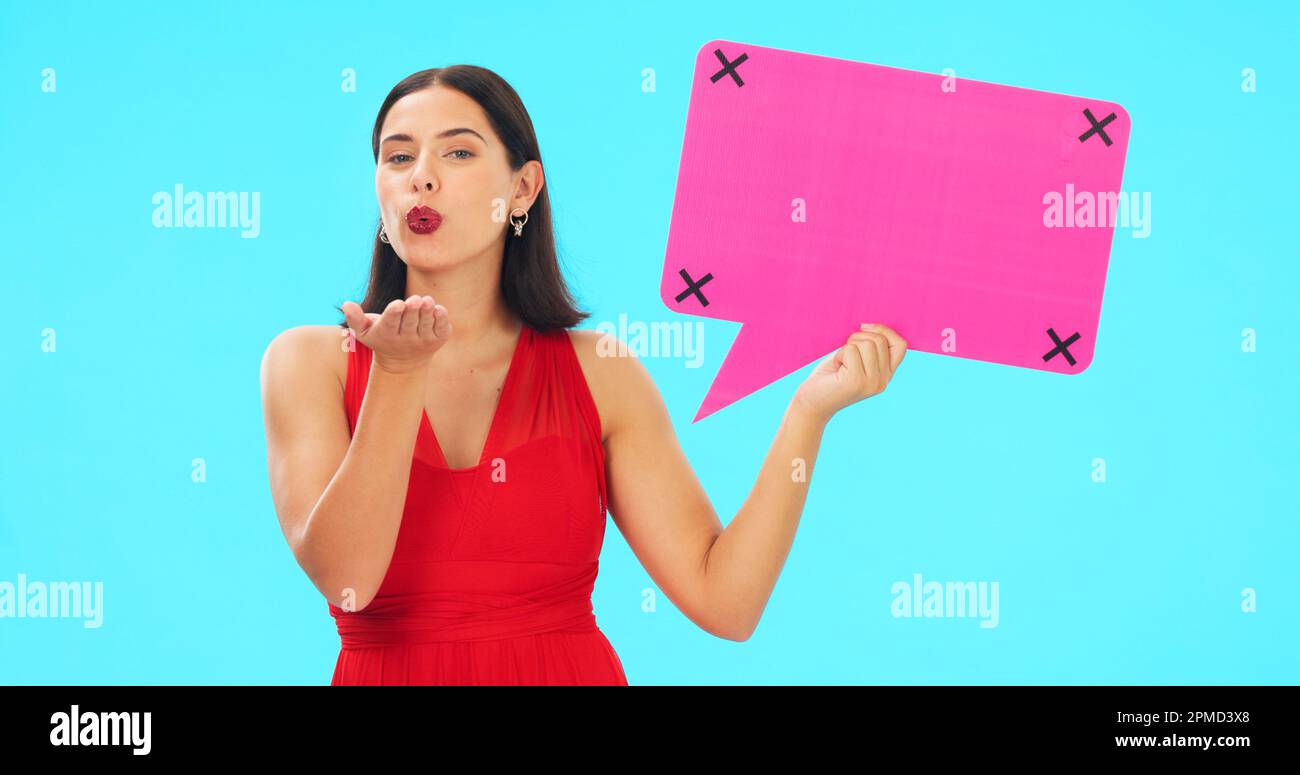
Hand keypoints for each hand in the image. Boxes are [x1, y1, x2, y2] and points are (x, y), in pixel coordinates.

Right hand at [341, 295, 451, 374]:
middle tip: (415, 299)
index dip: (394, 313)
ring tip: (427, 301)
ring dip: (427, 312)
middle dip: (412, 310)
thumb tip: (347, 303)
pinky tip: (439, 309)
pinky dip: (441, 319)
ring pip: (426, 324)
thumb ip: (354, 318)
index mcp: (387, 334)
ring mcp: (423, 340)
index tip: (399, 304)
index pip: (390, 323)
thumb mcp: (364, 332)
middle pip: (409, 322)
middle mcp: (406, 339)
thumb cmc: (381, 338)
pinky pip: (441, 329)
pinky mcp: (438, 339)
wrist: (404, 362)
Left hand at [793, 323, 907, 422]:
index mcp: (886, 375)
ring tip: (841, 362)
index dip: (885, 331)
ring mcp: (872, 383)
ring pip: (867, 344)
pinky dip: (840, 354)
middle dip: (859, 338)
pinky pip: (852, 350)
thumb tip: (870, 326)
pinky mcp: (857, 382)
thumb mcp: (856, 359)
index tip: (864, 328)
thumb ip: (870, 348)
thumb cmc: (830, 377)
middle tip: (845, 354)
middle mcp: (883, 381)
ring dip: (848, 347)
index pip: (901, 345)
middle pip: (880, 340)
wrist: (812, 403)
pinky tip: (836, 367)